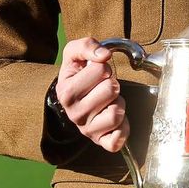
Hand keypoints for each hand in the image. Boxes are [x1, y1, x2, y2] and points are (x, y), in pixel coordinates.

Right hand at [55, 37, 126, 151]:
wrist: (76, 97)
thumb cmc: (79, 74)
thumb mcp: (75, 54)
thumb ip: (87, 45)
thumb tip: (104, 55)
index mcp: (65, 91)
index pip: (100, 70)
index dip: (103, 68)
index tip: (96, 74)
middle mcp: (74, 114)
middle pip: (111, 89)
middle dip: (113, 85)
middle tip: (103, 88)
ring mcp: (87, 130)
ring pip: (117, 113)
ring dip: (119, 103)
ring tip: (109, 102)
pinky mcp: (101, 142)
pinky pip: (118, 139)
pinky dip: (123, 128)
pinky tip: (116, 120)